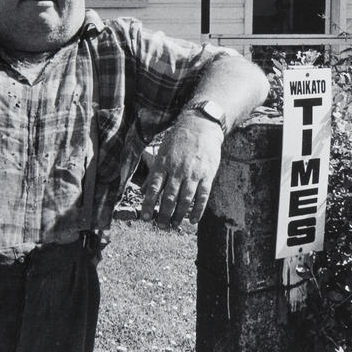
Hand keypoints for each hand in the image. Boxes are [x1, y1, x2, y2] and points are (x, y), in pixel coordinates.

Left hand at [139, 113, 223, 227]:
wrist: (201, 125)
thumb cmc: (179, 139)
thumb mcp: (162, 151)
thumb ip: (154, 172)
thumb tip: (143, 191)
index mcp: (164, 164)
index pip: (154, 188)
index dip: (149, 204)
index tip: (145, 218)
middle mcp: (178, 170)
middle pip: (169, 197)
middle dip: (164, 214)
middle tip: (161, 226)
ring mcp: (193, 173)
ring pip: (185, 200)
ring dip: (179, 215)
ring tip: (174, 224)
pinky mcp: (207, 175)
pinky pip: (202, 196)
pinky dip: (197, 210)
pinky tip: (193, 220)